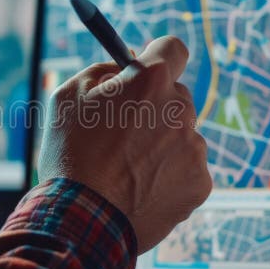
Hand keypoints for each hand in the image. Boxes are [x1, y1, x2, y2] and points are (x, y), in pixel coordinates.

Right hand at [38, 36, 212, 253]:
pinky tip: (141, 188)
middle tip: (123, 130)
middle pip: (176, 95)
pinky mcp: (200, 182)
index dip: (156, 56)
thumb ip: (102, 70)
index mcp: (151, 81)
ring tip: (127, 168)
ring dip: (162, 143)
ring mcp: (195, 148)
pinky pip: (187, 168)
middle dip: (154, 105)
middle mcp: (181, 109)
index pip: (172, 48)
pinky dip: (169, 175)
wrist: (82, 221)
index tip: (144, 69)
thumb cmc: (70, 154)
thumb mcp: (68, 96)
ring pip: (182, 134)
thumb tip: (125, 64)